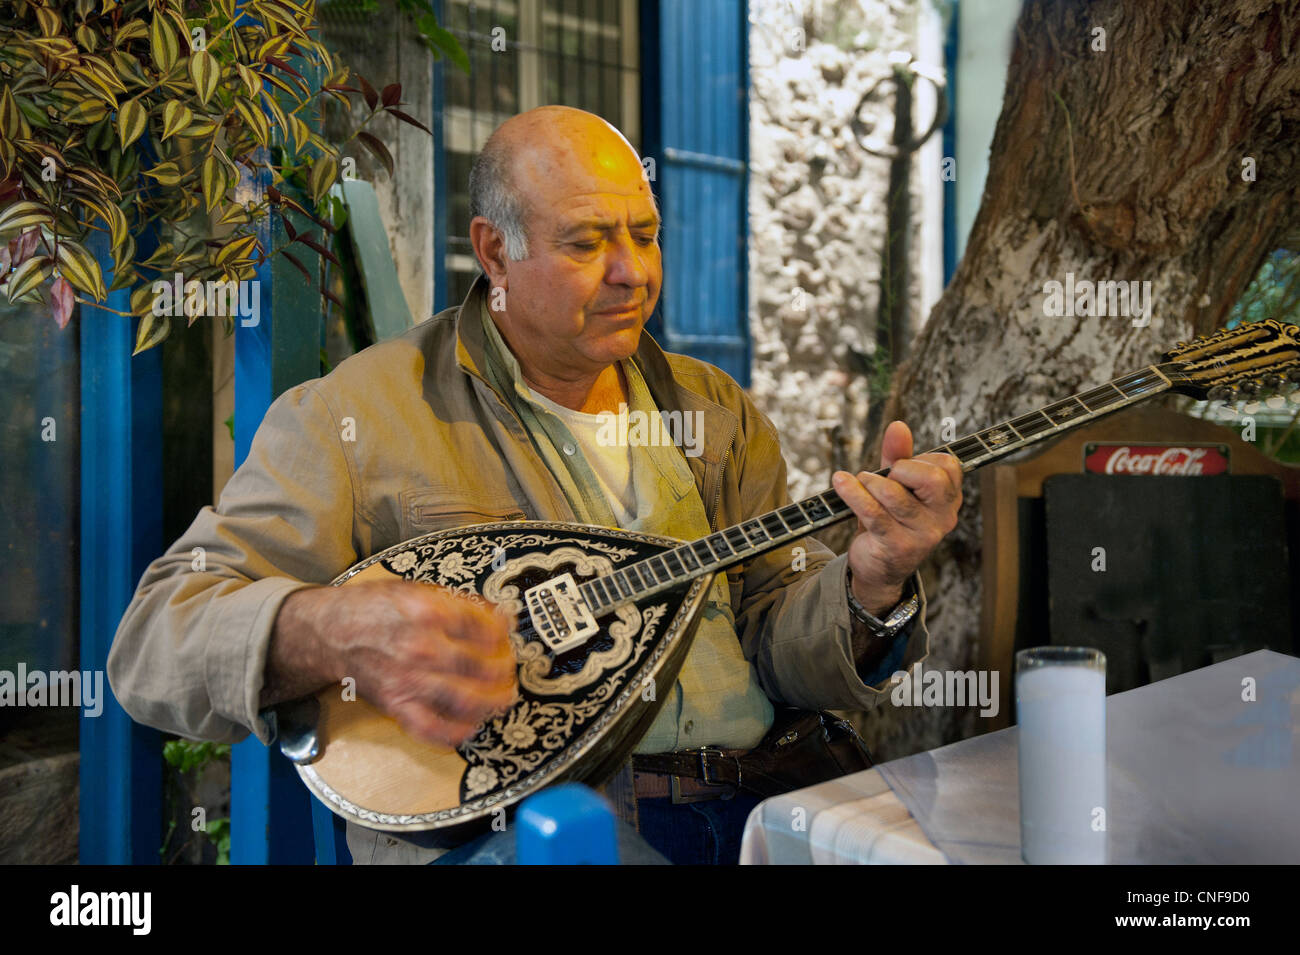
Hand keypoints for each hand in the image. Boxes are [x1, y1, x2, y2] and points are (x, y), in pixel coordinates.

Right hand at [271, 580, 517, 746]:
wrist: (329, 633)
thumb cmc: (373, 608)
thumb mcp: (415, 590)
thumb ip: (459, 603)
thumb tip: (500, 615)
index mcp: (427, 613)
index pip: (481, 628)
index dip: (502, 633)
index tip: (508, 634)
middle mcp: (420, 647)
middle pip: (479, 665)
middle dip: (503, 669)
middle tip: (510, 668)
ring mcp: (409, 679)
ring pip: (464, 699)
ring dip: (492, 702)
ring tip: (504, 699)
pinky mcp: (397, 704)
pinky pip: (431, 728)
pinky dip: (455, 733)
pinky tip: (471, 727)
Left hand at [831, 420, 962, 614]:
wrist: (879, 569)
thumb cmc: (891, 520)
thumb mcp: (897, 486)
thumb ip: (899, 455)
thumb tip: (898, 425)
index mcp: (949, 500)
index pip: (948, 465)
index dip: (920, 459)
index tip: (902, 468)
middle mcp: (942, 518)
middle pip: (932, 478)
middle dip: (901, 468)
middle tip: (886, 476)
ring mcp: (921, 535)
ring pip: (893, 494)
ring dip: (869, 481)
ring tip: (860, 482)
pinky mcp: (895, 545)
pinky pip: (872, 512)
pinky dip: (852, 492)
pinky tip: (840, 482)